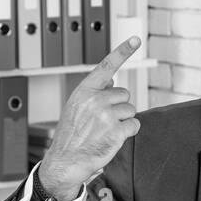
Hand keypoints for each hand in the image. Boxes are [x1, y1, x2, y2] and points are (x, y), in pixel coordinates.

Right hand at [38, 36, 142, 200]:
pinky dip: (128, 132)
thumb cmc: (71, 135)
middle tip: (103, 121)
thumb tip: (113, 78)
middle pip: (124, 94)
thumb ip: (94, 92)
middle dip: (118, 106)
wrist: (65, 161)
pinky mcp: (116, 132)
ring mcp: (106, 115)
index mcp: (84, 91)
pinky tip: (112, 138)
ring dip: (123, 120)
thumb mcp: (76, 107)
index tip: (135, 38)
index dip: (123, 51)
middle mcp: (95, 100)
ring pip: (130, 110)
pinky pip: (135, 125)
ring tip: (105, 130)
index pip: (107, 66)